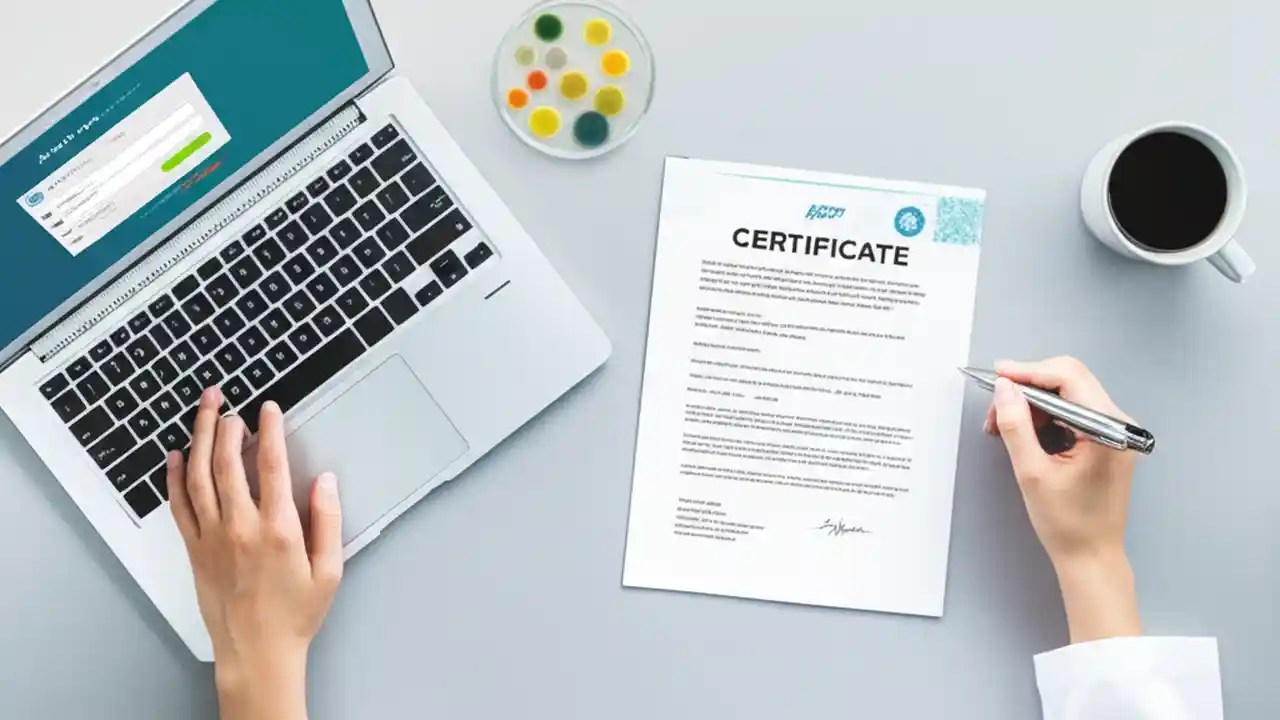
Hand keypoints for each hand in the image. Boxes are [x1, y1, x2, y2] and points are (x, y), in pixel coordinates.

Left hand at [168, 387, 342, 719]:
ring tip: (204, 412)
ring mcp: (212, 538)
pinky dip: (175, 477)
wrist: (256, 653)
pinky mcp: (195, 551)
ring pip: (198, 477)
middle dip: (226, 424)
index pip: (270, 466)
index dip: (269, 431)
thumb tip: (325, 482)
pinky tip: (176, 457)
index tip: (268, 409)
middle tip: (228, 401)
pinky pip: (179, 506)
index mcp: (278, 530)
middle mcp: (240, 529)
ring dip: (199, 439)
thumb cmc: (295, 615)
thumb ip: (328, 521)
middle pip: (226, 463)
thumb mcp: (330, 570)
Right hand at [985, 357, 1141, 642]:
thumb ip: (1016, 425)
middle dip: (1028, 388)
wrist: (1091, 556)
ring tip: (1004, 426)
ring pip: (1069, 393)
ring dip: (1034, 404)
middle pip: (1070, 379)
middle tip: (996, 406)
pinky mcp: (1106, 439)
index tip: (998, 376)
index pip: (1068, 377)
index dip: (1029, 371)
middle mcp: (1118, 423)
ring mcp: (1115, 431)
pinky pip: (1073, 411)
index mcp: (1108, 429)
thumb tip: (1004, 389)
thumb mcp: (1031, 472)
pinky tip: (1025, 433)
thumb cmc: (1066, 523)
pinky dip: (1046, 416)